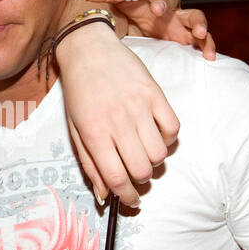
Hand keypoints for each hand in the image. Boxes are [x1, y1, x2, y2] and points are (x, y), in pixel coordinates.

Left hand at [57, 22, 178, 205]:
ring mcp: (139, 106)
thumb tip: (104, 195)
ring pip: (160, 153)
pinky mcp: (155, 93)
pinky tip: (155, 133)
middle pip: (141, 169)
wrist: (89, 50)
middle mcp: (118, 121)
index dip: (126, 195)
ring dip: (154, 161)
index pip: (116, 177)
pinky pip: (173, 128)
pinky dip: (168, 138)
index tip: (130, 200)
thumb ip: (90, 164)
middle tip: (136, 174)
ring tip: (144, 151)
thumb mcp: (75, 129)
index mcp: (94, 132)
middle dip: (141, 180)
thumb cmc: (79, 91)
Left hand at [78, 0, 216, 60]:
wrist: (142, 22)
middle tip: (157, 11)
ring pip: (194, 16)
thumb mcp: (119, 0)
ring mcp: (180, 18)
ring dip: (198, 23)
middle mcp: (168, 0)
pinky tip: (209, 57)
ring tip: (198, 33)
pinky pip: (203, 38)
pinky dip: (208, 45)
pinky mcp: (188, 35)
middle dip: (164, 3)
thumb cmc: (131, 6)